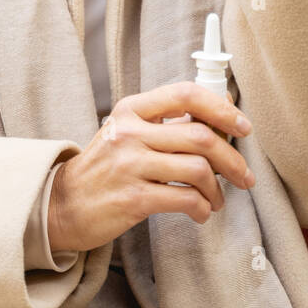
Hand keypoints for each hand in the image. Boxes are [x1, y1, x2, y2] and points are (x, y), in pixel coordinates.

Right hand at [47, 81, 255, 254]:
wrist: (62, 204)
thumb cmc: (105, 168)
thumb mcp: (128, 132)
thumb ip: (168, 123)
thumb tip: (222, 110)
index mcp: (132, 110)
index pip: (186, 94)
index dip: (222, 108)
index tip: (242, 126)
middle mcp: (130, 132)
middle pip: (201, 136)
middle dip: (232, 159)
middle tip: (244, 175)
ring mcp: (130, 165)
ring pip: (198, 169)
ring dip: (218, 189)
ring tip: (217, 199)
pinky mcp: (133, 198)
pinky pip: (185, 199)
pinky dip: (202, 208)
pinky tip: (201, 212)